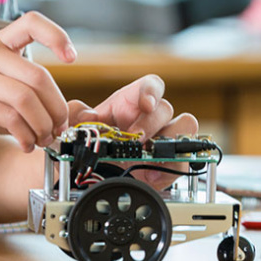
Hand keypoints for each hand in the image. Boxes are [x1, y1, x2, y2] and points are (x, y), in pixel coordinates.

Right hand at [0, 11, 74, 152]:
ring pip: (27, 99)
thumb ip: (17, 85)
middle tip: (60, 127)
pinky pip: (11, 117)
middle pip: (38, 76)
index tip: (71, 58)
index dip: (57, 36)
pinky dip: (26, 135)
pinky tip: (26, 143)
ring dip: (43, 125)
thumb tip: (58, 110)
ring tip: (44, 139)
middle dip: (56, 107)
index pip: (31, 23)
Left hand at [67, 75, 198, 190]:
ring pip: (185, 127)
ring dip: (168, 140)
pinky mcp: (171, 164)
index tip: (145, 104)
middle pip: (166, 108)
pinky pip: (184, 160)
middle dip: (151, 123)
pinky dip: (169, 169)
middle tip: (135, 139)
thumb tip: (85, 114)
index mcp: (132, 103)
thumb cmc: (94, 145)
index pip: (151, 85)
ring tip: (147, 155)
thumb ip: (75, 115)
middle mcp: (152, 118)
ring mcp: (164, 140)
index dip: (152, 91)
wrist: (97, 176)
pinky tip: (150, 175)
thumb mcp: (78, 128)